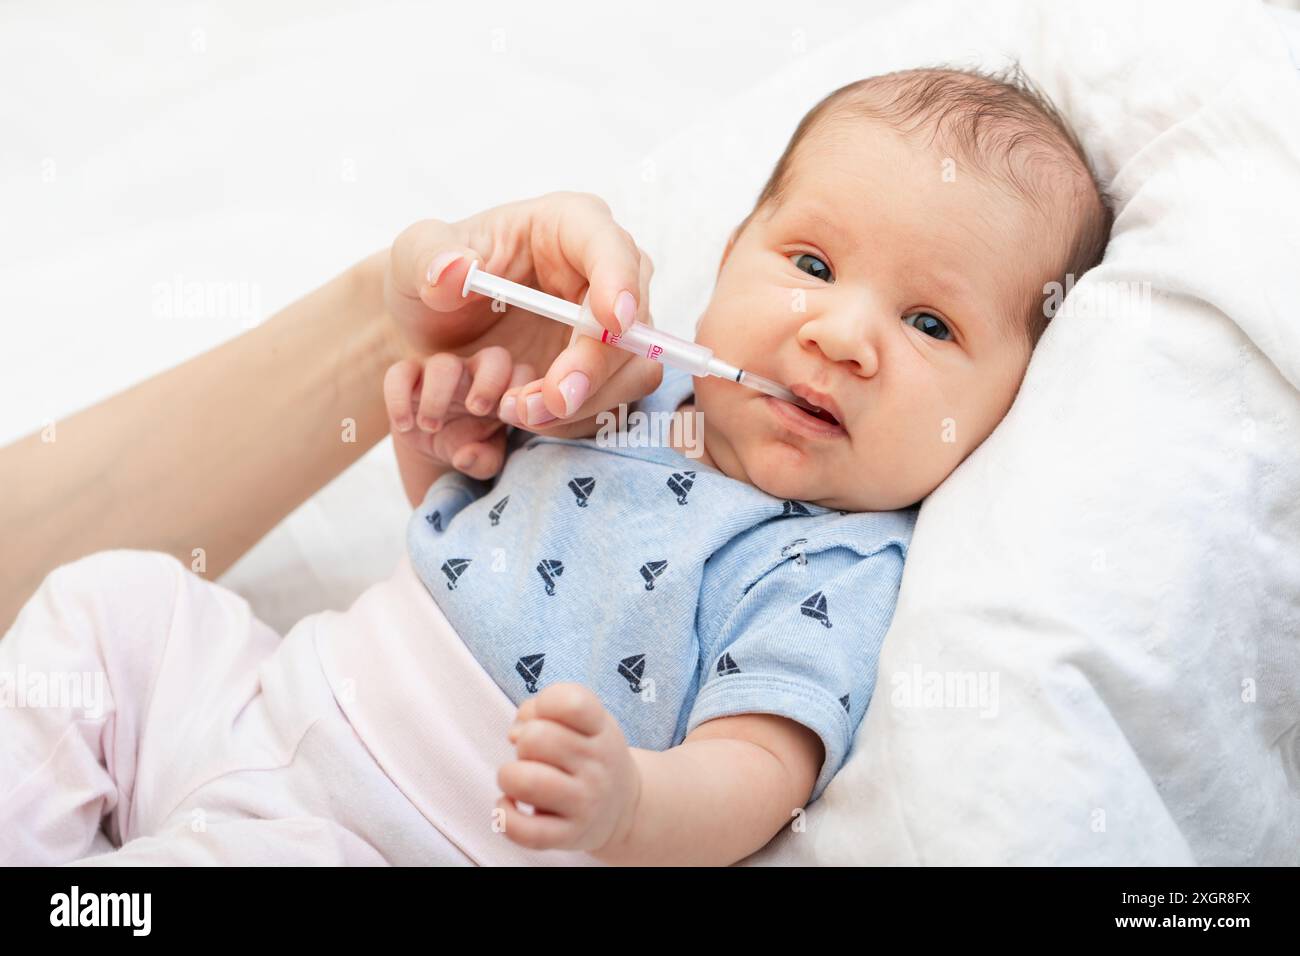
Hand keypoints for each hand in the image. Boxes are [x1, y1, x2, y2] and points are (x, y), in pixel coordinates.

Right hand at [383, 347, 532, 489]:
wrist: (432, 441)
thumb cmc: (469, 443)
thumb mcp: (483, 460)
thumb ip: (485, 460)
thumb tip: (467, 457)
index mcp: (505, 388)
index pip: (523, 373)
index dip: (520, 389)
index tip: (506, 416)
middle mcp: (477, 372)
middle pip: (494, 357)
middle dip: (488, 383)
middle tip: (476, 411)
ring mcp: (443, 371)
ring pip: (443, 364)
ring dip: (438, 396)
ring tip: (431, 426)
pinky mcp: (409, 376)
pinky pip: (400, 373)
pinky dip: (399, 398)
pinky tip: (406, 425)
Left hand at [384, 193, 662, 463]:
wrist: (429, 328)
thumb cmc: (430, 275)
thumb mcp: (413, 255)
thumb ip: (428, 255)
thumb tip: (456, 270)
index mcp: (567, 227)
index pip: (610, 246)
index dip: (620, 283)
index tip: (611, 322)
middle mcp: (600, 275)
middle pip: (632, 320)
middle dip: (594, 366)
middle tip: (550, 400)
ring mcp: (605, 327)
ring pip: (632, 369)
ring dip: (584, 401)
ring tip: (519, 412)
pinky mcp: (599, 370)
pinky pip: (612, 400)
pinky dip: (571, 418)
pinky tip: (525, 417)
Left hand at [496, 683, 640, 855]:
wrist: (623, 808)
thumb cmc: (588, 754)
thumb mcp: (583, 721)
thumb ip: (542, 709)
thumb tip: (515, 735)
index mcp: (600, 728)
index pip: (571, 703)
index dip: (545, 703)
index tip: (547, 717)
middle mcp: (596, 765)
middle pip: (536, 738)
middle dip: (522, 742)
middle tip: (534, 755)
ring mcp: (584, 803)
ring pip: (525, 781)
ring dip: (509, 776)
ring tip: (518, 780)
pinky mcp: (567, 836)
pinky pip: (523, 830)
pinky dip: (504, 815)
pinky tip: (510, 804)